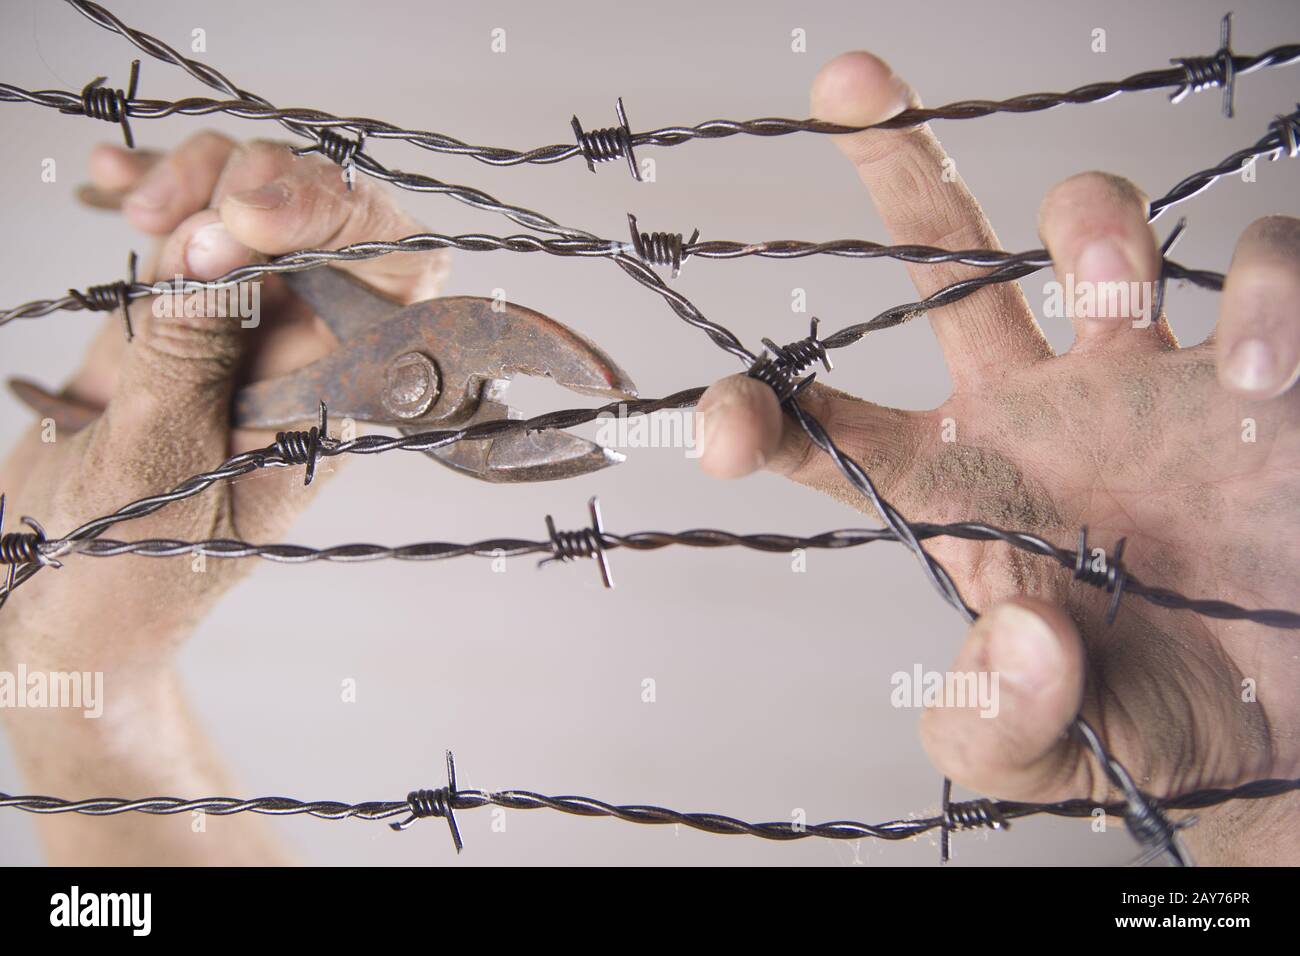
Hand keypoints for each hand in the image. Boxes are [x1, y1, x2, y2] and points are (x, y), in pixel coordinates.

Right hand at [0, 134, 445, 863]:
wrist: (63, 621)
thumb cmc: (130, 580)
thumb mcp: (159, 469)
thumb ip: (183, 357)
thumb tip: (204, 247)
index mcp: (332, 398)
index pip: (397, 277)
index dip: (346, 223)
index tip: (252, 218)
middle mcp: (302, 355)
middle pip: (330, 223)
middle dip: (266, 183)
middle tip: (181, 207)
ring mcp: (240, 332)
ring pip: (255, 209)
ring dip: (200, 178)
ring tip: (133, 202)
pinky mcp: (175, 324)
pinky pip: (182, 236)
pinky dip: (151, 193)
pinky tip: (112, 179)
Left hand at [696, 53, 1299, 863]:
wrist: (1297, 728)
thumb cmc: (1157, 729)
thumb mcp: (1056, 754)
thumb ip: (999, 724)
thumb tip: (1015, 640)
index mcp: (966, 496)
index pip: (839, 435)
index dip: (767, 416)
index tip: (717, 424)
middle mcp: (1046, 411)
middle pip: (952, 264)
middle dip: (898, 166)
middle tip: (845, 83)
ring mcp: (1154, 375)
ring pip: (1091, 228)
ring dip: (1089, 227)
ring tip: (1112, 303)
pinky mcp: (1269, 366)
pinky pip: (1264, 267)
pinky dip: (1267, 292)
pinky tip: (1254, 374)